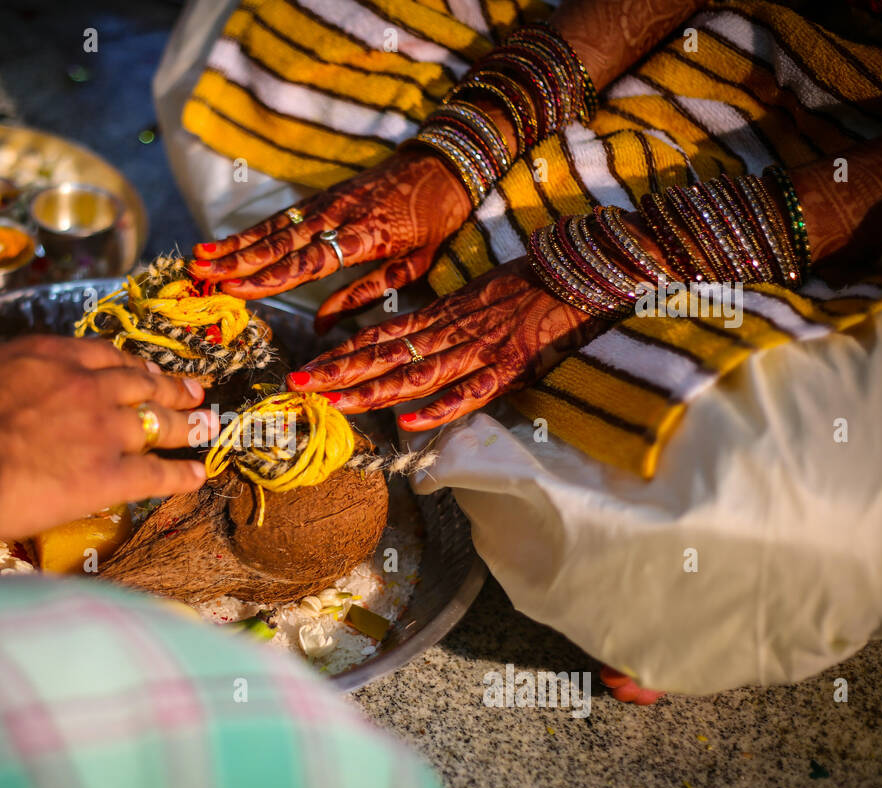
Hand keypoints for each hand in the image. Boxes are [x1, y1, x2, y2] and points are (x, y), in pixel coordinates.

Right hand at [0, 335, 216, 536]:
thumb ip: (5, 378)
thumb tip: (2, 390)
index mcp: (52, 356)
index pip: (105, 355)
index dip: (132, 364)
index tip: (144, 369)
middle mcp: (86, 385)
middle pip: (142, 384)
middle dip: (172, 388)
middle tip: (195, 391)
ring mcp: (102, 429)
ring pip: (158, 424)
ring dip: (188, 426)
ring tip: (208, 427)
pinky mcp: (107, 475)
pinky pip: (156, 473)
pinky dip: (182, 474)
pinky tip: (198, 475)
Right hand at [188, 149, 470, 331]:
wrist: (444, 163)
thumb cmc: (434, 222)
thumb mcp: (413, 266)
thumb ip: (366, 293)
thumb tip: (321, 327)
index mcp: (366, 236)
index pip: (309, 261)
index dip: (270, 276)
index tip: (235, 288)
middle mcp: (340, 215)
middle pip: (281, 242)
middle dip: (237, 260)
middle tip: (201, 274)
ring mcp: (328, 202)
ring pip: (275, 226)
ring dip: (235, 244)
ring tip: (199, 257)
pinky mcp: (323, 195)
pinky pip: (283, 216)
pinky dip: (252, 231)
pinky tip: (227, 243)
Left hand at [285, 258, 602, 430]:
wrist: (583, 271)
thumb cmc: (530, 284)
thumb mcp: (475, 297)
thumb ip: (442, 322)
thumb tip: (407, 346)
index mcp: (442, 315)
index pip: (382, 337)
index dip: (342, 354)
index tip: (307, 368)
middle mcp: (451, 332)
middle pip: (387, 356)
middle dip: (340, 372)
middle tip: (298, 385)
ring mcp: (479, 350)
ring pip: (417, 374)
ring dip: (373, 390)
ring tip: (335, 402)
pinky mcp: (510, 367)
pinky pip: (471, 392)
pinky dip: (440, 408)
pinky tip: (409, 422)